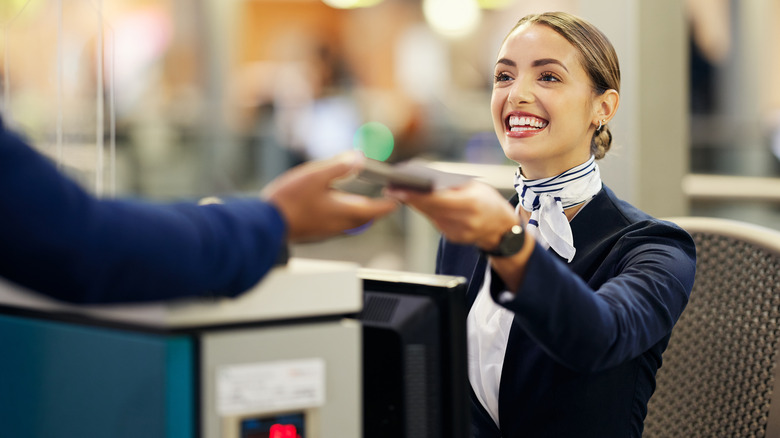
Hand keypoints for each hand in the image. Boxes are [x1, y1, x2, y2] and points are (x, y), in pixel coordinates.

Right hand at [262, 151, 397, 241]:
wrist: (265, 224)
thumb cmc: (289, 201)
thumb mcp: (315, 175)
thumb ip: (339, 166)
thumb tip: (359, 158)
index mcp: (345, 212)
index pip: (378, 209)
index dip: (391, 202)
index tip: (399, 196)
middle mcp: (340, 225)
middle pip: (367, 219)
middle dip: (378, 209)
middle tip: (385, 199)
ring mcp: (327, 231)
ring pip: (353, 224)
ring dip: (361, 212)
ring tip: (363, 201)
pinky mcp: (316, 233)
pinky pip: (339, 225)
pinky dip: (346, 215)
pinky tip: (336, 206)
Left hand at [385, 180, 517, 249]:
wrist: (502, 230)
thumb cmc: (489, 202)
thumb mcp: (476, 187)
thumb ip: (452, 184)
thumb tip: (426, 178)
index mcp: (471, 204)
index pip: (437, 199)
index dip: (416, 195)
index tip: (399, 189)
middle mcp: (463, 220)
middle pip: (429, 208)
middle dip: (409, 198)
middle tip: (391, 189)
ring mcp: (457, 232)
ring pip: (428, 215)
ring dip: (414, 204)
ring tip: (399, 192)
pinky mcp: (452, 237)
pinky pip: (435, 221)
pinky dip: (427, 211)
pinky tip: (417, 203)